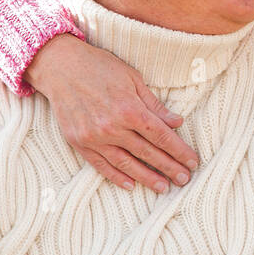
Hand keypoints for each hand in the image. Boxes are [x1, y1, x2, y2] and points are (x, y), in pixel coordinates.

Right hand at [24, 34, 199, 191]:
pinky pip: (101, 165)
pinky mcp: (79, 143)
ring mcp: (94, 138)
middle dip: (169, 168)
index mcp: (130, 109)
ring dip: (147, 178)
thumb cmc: (100, 67)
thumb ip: (154, 105)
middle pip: (147, 153)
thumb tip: (177, 123)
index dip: (179, 151)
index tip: (193, 162)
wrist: (60, 66)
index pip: (161, 136)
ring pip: (126, 164)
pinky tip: (131, 185)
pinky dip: (117, 177)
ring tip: (163, 188)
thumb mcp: (133, 79)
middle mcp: (112, 127)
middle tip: (185, 180)